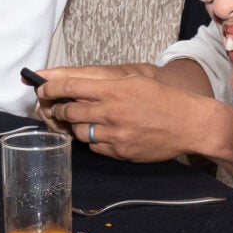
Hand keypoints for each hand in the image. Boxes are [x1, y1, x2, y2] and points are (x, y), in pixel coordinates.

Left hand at [32, 64, 205, 161]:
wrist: (190, 124)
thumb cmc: (164, 99)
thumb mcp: (136, 80)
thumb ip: (105, 83)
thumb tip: (76, 85)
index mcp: (115, 89)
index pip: (71, 87)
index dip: (51, 89)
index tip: (42, 89)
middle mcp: (112, 112)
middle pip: (70, 111)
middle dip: (60, 109)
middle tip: (57, 107)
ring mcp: (116, 134)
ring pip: (80, 131)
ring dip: (76, 126)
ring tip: (83, 120)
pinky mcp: (121, 152)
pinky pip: (95, 147)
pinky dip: (94, 140)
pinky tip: (102, 134)